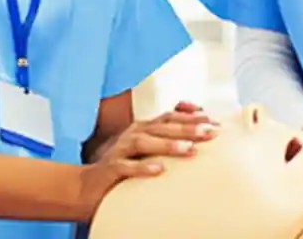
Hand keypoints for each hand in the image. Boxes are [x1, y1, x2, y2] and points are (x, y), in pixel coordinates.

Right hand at [91, 101, 218, 170]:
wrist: (88, 185)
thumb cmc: (124, 166)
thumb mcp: (147, 149)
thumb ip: (168, 138)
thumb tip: (197, 131)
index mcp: (144, 128)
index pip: (171, 117)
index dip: (192, 118)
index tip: (215, 123)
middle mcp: (134, 134)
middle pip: (163, 127)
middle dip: (188, 129)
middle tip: (209, 133)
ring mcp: (121, 150)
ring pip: (146, 143)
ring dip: (168, 145)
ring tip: (189, 149)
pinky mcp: (111, 168)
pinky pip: (127, 167)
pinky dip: (142, 167)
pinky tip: (159, 170)